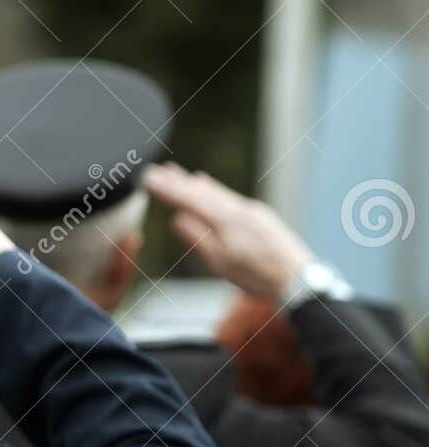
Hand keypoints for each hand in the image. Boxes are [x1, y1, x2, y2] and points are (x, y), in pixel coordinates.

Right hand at [142, 163, 314, 299]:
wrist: (297, 276)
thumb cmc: (257, 275)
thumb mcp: (220, 262)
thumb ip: (198, 238)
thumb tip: (177, 219)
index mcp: (225, 221)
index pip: (190, 199)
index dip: (168, 189)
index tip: (149, 178)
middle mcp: (238, 209)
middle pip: (202, 190)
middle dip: (178, 180)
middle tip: (157, 170)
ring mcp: (250, 209)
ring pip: (216, 191)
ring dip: (193, 182)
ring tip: (177, 173)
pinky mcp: (258, 215)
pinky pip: (228, 195)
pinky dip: (212, 188)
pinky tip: (207, 185)